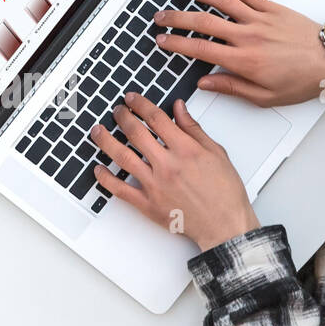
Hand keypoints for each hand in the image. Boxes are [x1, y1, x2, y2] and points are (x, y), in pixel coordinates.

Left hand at [91, 93, 258, 251]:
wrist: (226, 227)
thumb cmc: (225, 193)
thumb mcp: (217, 154)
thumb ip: (194, 129)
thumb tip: (178, 108)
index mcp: (186, 151)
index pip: (156, 118)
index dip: (140, 104)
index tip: (131, 98)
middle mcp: (167, 165)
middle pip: (135, 133)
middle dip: (122, 117)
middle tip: (116, 110)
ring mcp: (155, 185)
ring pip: (122, 157)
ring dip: (106, 141)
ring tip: (98, 131)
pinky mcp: (148, 204)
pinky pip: (120, 189)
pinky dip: (106, 178)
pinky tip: (98, 168)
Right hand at [153, 0, 324, 106]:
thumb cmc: (303, 80)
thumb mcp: (266, 97)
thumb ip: (232, 88)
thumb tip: (206, 83)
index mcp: (245, 60)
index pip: (200, 49)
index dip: (176, 44)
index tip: (162, 40)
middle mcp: (248, 36)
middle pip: (203, 21)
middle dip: (176, 18)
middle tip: (160, 16)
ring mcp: (260, 19)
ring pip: (221, 0)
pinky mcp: (272, 9)